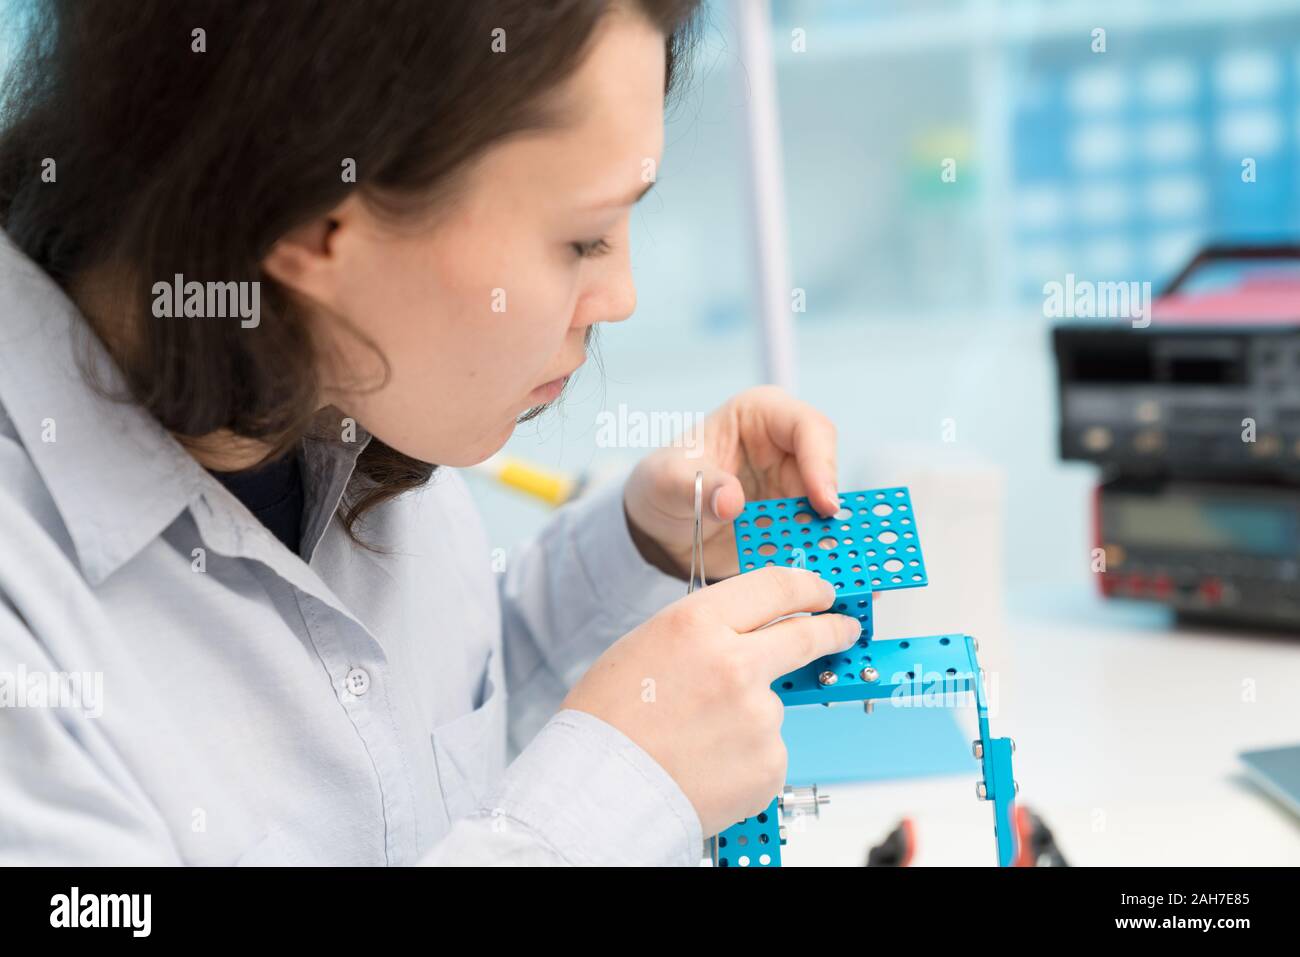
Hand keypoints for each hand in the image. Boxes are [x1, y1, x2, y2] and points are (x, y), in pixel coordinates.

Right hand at [561, 566, 861, 837]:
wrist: (598, 792)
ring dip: (749, 717)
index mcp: (698, 625)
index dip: (806, 586)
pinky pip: (767, 752)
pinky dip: (744, 758)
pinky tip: (707, 765)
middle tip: (842, 630)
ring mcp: (758, 717)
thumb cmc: (607, 721)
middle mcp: (736, 664)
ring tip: (697, 739)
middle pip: (805, 636)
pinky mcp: (768, 764)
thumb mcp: (647, 645)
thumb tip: (751, 630)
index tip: (821, 592)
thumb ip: (704, 632)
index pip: (775, 587)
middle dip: (831, 630)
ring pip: (772, 705)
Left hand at [623, 385, 839, 579]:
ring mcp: (792, 487)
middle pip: (827, 474)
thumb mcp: (667, 481)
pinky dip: (812, 557)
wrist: (657, 527)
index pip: (809, 428)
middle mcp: (786, 448)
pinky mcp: (792, 523)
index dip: (822, 463)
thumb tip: (731, 501)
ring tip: (822, 566)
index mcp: (762, 416)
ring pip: (826, 512)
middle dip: (828, 510)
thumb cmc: (661, 485)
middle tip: (828, 543)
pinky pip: (813, 539)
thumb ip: (698, 486)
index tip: (823, 503)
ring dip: (824, 539)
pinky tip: (810, 576)